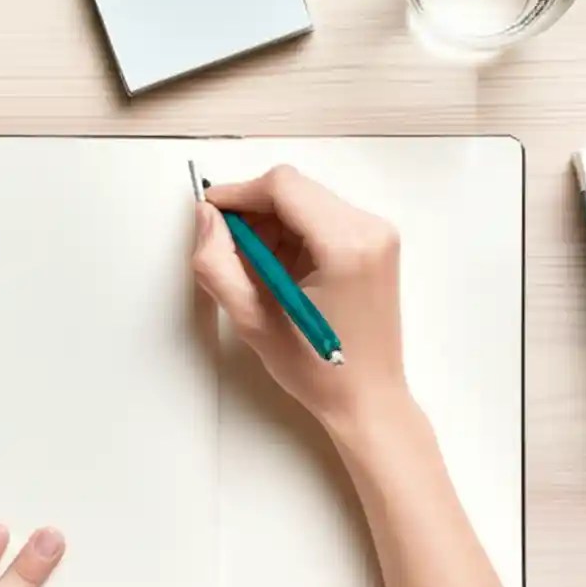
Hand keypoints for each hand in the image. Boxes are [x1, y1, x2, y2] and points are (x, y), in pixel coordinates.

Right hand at [192, 165, 408, 429]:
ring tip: (256, 270)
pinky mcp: (376, 245)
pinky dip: (293, 235)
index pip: (283, 186)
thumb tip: (208, 218)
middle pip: (296, 190)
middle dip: (255, 212)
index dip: (239, 193)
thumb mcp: (252, 319)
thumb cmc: (319, 371)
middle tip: (229, 248)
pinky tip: (281, 272)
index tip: (212, 213)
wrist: (368, 400)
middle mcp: (369, 229)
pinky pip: (322, 219)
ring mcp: (378, 235)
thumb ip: (218, 262)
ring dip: (273, 225)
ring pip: (307, 202)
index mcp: (346, 244)